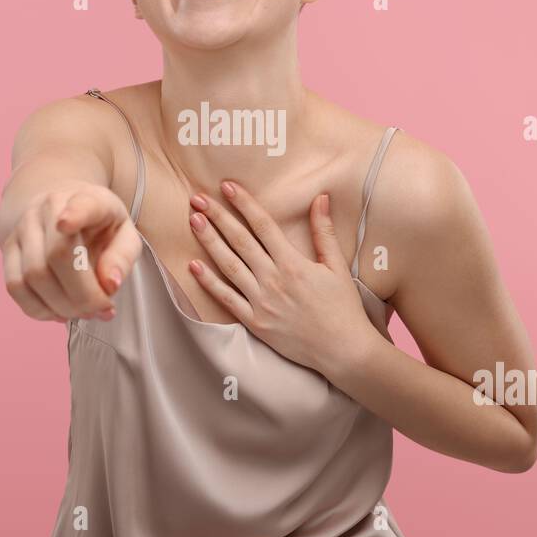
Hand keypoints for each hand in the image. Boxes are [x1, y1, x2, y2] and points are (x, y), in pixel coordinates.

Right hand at [2, 181, 141, 323]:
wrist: (62, 212)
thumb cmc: (99, 228)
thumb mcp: (125, 235)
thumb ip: (122, 258)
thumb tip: (109, 285)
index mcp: (86, 199)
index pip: (80, 204)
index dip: (74, 214)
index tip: (66, 223)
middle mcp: (47, 208)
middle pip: (56, 255)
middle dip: (83, 295)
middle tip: (102, 310)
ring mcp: (22, 227)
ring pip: (33, 275)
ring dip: (62, 306)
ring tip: (84, 312)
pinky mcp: (8, 249)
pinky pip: (15, 287)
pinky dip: (39, 309)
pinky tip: (59, 312)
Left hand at [186, 180, 377, 376]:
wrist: (342, 350)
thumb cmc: (342, 308)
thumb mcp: (337, 266)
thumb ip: (324, 232)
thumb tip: (320, 197)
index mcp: (293, 264)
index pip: (263, 225)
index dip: (244, 203)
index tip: (227, 186)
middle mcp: (273, 280)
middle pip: (239, 241)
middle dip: (217, 216)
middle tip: (197, 197)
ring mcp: (261, 302)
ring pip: (228, 266)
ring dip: (209, 242)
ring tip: (193, 221)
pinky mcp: (254, 322)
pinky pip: (227, 299)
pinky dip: (209, 282)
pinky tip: (194, 266)